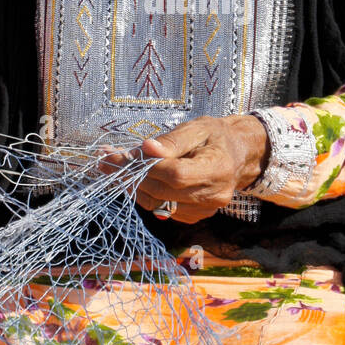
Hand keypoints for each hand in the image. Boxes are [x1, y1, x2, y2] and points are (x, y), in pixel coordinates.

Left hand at [100, 115, 269, 223]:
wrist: (236, 155)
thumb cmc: (215, 137)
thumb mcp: (196, 128)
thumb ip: (171, 140)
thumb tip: (146, 149)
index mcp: (218, 169)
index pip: (176, 174)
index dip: (148, 166)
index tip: (122, 153)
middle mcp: (214, 195)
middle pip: (162, 191)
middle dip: (130, 174)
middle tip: (107, 157)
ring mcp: (204, 210)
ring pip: (156, 203)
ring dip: (131, 185)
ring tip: (114, 164)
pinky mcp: (194, 216)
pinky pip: (161, 208)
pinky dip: (144, 193)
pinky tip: (133, 177)